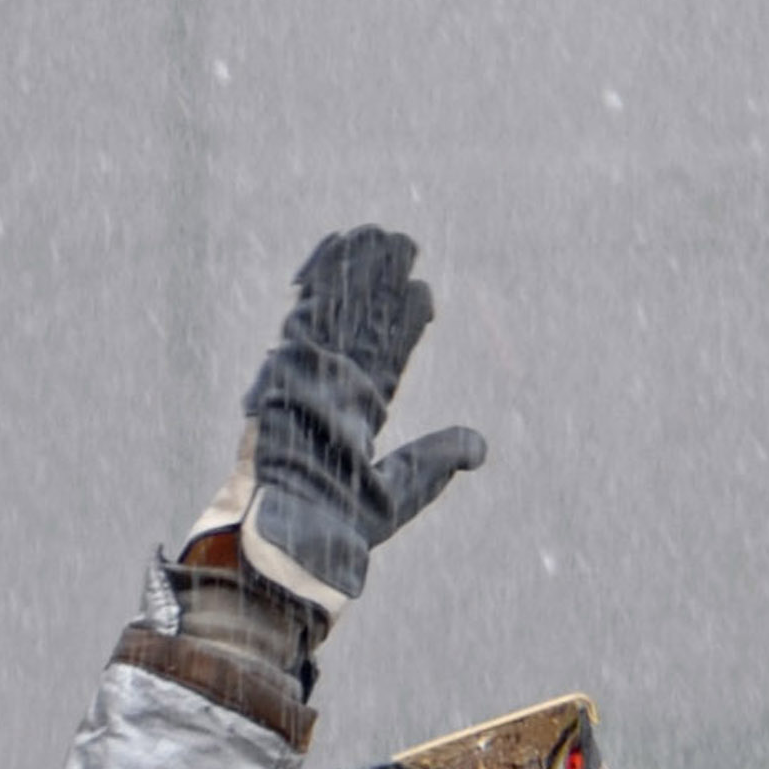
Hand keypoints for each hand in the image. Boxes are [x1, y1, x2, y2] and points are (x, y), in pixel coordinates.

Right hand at [217, 228, 483, 618]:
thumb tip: (480, 446)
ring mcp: (310, 374)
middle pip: (362, 323)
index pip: (388, 356)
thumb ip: (437, 459)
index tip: (425, 292)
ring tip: (375, 234)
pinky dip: (322, 280)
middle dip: (379, 284)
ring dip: (356, 272)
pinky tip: (338, 248)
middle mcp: (333, 388)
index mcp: (357, 415)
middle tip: (400, 242)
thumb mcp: (405, 488)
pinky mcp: (288, 366)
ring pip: (338, 310)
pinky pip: (308, 313)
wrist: (295, 534)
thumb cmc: (342, 526)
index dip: (406, 324)